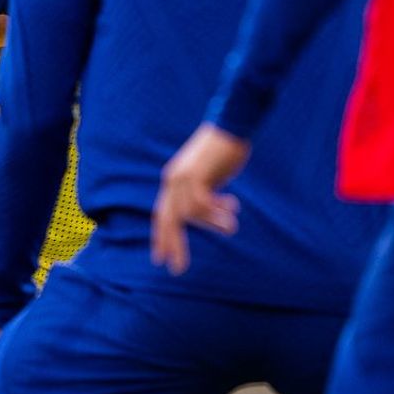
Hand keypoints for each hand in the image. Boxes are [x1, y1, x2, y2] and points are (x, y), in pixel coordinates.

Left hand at [150, 124, 250, 274]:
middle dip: (172, 245)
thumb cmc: (223, 150)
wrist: (230, 125)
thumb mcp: (209, 176)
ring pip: (190, 215)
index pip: (162, 214)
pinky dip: (216, 212)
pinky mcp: (195, 175)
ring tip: (231, 227)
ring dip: (212, 223)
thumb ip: (204, 193)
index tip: (160, 258)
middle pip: (167, 220)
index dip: (162, 237)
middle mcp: (172, 181)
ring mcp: (182, 178)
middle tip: (177, 269)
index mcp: (173, 181)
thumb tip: (207, 215)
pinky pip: (201, 204)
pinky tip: (232, 212)